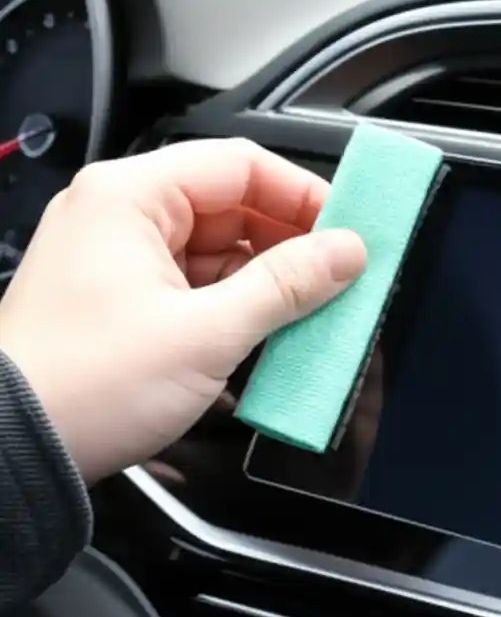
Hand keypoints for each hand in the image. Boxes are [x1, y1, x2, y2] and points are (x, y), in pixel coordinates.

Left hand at [0, 138, 366, 483]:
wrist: (11, 451)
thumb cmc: (84, 385)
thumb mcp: (208, 334)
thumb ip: (287, 285)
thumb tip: (347, 252)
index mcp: (129, 197)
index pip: (239, 165)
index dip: (303, 195)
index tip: (350, 230)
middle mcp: (119, 216)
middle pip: (232, 206)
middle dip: (291, 243)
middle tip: (343, 277)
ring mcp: (118, 259)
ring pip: (219, 250)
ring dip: (269, 280)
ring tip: (315, 312)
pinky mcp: (121, 300)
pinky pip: (197, 285)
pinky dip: (237, 305)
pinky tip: (274, 333)